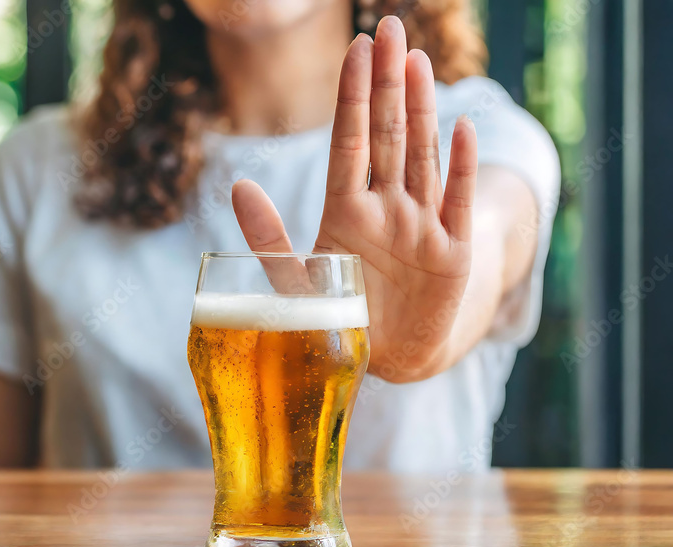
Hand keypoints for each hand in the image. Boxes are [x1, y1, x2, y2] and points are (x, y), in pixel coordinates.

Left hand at [231, 16, 477, 381]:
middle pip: (388, 137)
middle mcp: (386, 210)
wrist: (384, 358)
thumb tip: (239, 185)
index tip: (355, 49)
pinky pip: (453, 204)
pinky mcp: (451, 256)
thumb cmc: (338, 316)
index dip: (352, 98)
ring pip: (420, 157)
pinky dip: (457, 169)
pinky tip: (461, 128)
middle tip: (388, 28)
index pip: (349, 143)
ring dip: (420, 110)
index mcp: (346, 212)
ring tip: (416, 61)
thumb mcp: (296, 282)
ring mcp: (421, 228)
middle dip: (386, 84)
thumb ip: (269, 237)